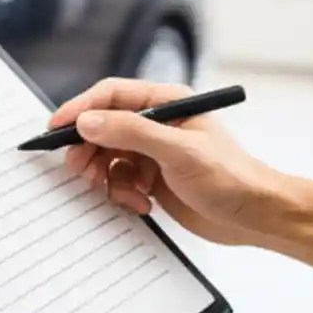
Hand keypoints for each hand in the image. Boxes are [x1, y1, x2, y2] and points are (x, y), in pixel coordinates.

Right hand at [50, 78, 290, 246]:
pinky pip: (117, 180)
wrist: (255, 217)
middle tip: (80, 170)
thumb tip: (87, 121)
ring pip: (105, 156)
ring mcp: (152, 151)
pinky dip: (121, 194)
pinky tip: (142, 203)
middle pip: (101, 127)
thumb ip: (131, 132)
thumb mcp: (179, 152)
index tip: (56, 127)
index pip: (111, 95)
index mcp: (167, 103)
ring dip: (105, 177)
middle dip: (88, 150)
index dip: (80, 108)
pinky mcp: (151, 177)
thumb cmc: (231, 178)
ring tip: (123, 193)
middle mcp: (156, 123)